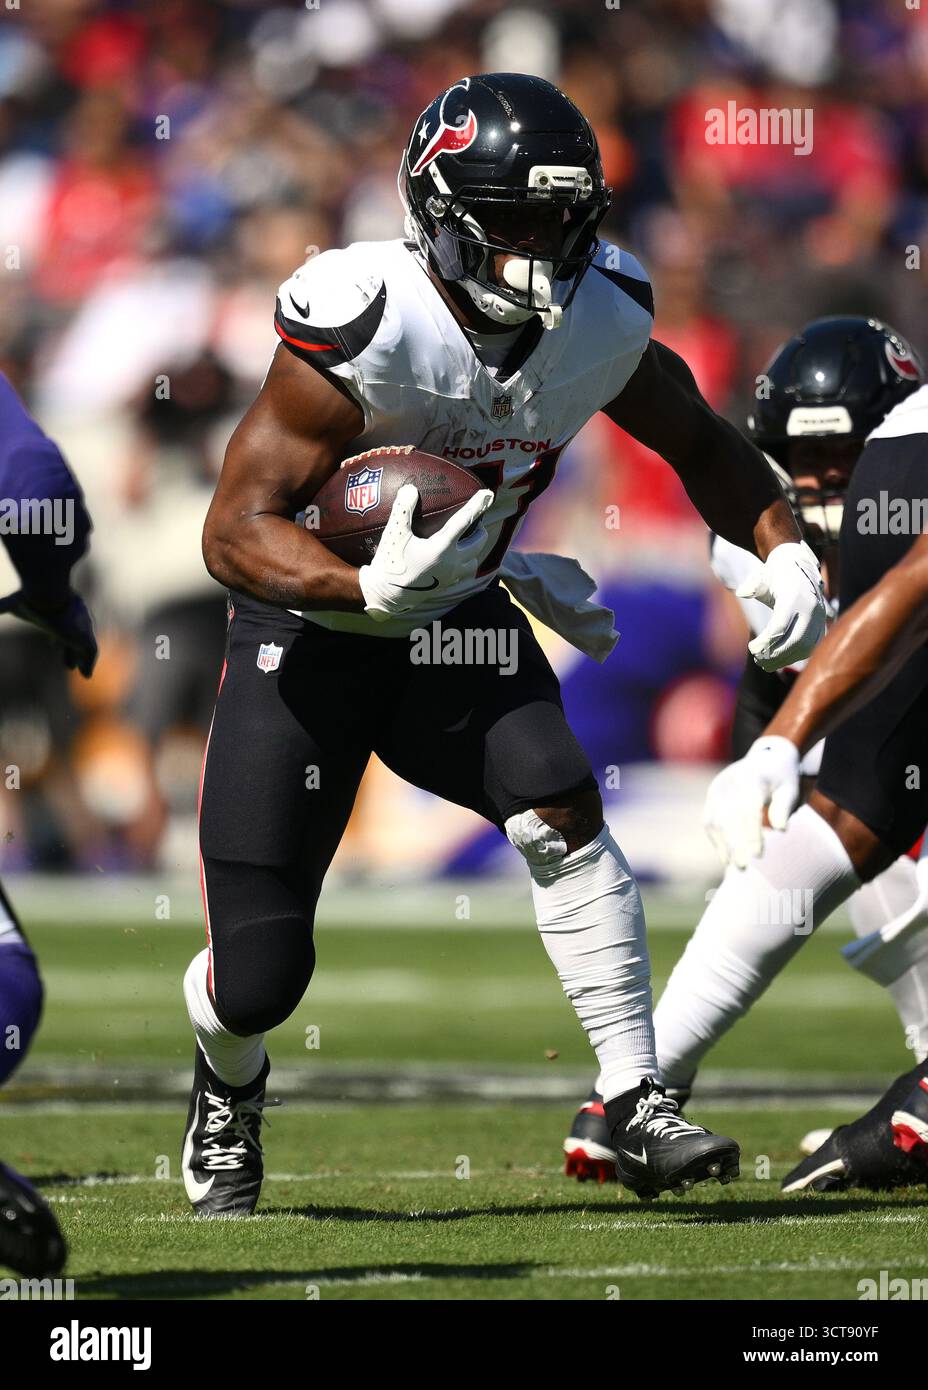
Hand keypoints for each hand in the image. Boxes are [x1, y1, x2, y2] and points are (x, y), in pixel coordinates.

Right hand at [0, 589, 97, 677]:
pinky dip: (89, 663)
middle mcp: (70, 622)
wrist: (47, 595)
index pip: (58, 629)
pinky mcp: (85, 636)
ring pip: (84, 648)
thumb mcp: (11, 604)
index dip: (57, 638)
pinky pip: (91, 652)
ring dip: (82, 660)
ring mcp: (80, 629)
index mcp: (55, 616)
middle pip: (72, 640)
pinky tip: (87, 674)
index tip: (54, 645)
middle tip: (69, 665)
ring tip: (84, 673)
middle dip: (70, 653)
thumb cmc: (30, 599)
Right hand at [358, 484, 492, 620]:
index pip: (464, 521)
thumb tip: (411, 488)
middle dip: (480, 530)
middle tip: (475, 521)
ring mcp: (450, 577)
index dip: (477, 505)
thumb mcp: (394, 534)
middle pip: (478, 544)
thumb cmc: (391, 564)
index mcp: (442, 548)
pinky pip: (462, 574)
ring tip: (468, 541)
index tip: (487, 494)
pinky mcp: (444, 587)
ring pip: (473, 562)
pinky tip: (455, 559)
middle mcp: (452, 563)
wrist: (385, 596)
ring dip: (475, 550)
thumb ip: (403, 509)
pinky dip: (465, 564)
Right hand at [703, 735, 799, 868]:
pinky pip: (710, 821)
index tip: (758, 855)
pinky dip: (717, 840)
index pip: (749, 808)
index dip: (752, 833)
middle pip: (728, 816)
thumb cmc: (781, 778)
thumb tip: (781, 828)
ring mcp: (717, 788)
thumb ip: (784, 806)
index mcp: (751, 776)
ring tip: (734, 866)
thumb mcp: (790, 788)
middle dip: (734, 844)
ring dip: (723, 845)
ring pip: (715, 820)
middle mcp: (729, 781)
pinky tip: (726, 858)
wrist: (766, 760)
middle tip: (743, 867)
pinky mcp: (711, 797)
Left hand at [737, 540, 826, 671]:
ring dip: (785, 659)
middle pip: (795, 640)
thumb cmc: (775, 574)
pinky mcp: (822, 624)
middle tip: (758, 660)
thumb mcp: (761, 576)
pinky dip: (796, 656)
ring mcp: (819, 617)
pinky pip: (811, 646)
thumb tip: (741, 592)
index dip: (767, 642)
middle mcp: (810, 608)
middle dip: (775, 654)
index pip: (781, 626)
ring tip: (765, 664)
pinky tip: (779, 660)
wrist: (799, 567)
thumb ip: (752, 585)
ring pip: (805, 647)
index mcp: (794, 596)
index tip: (752, 649)